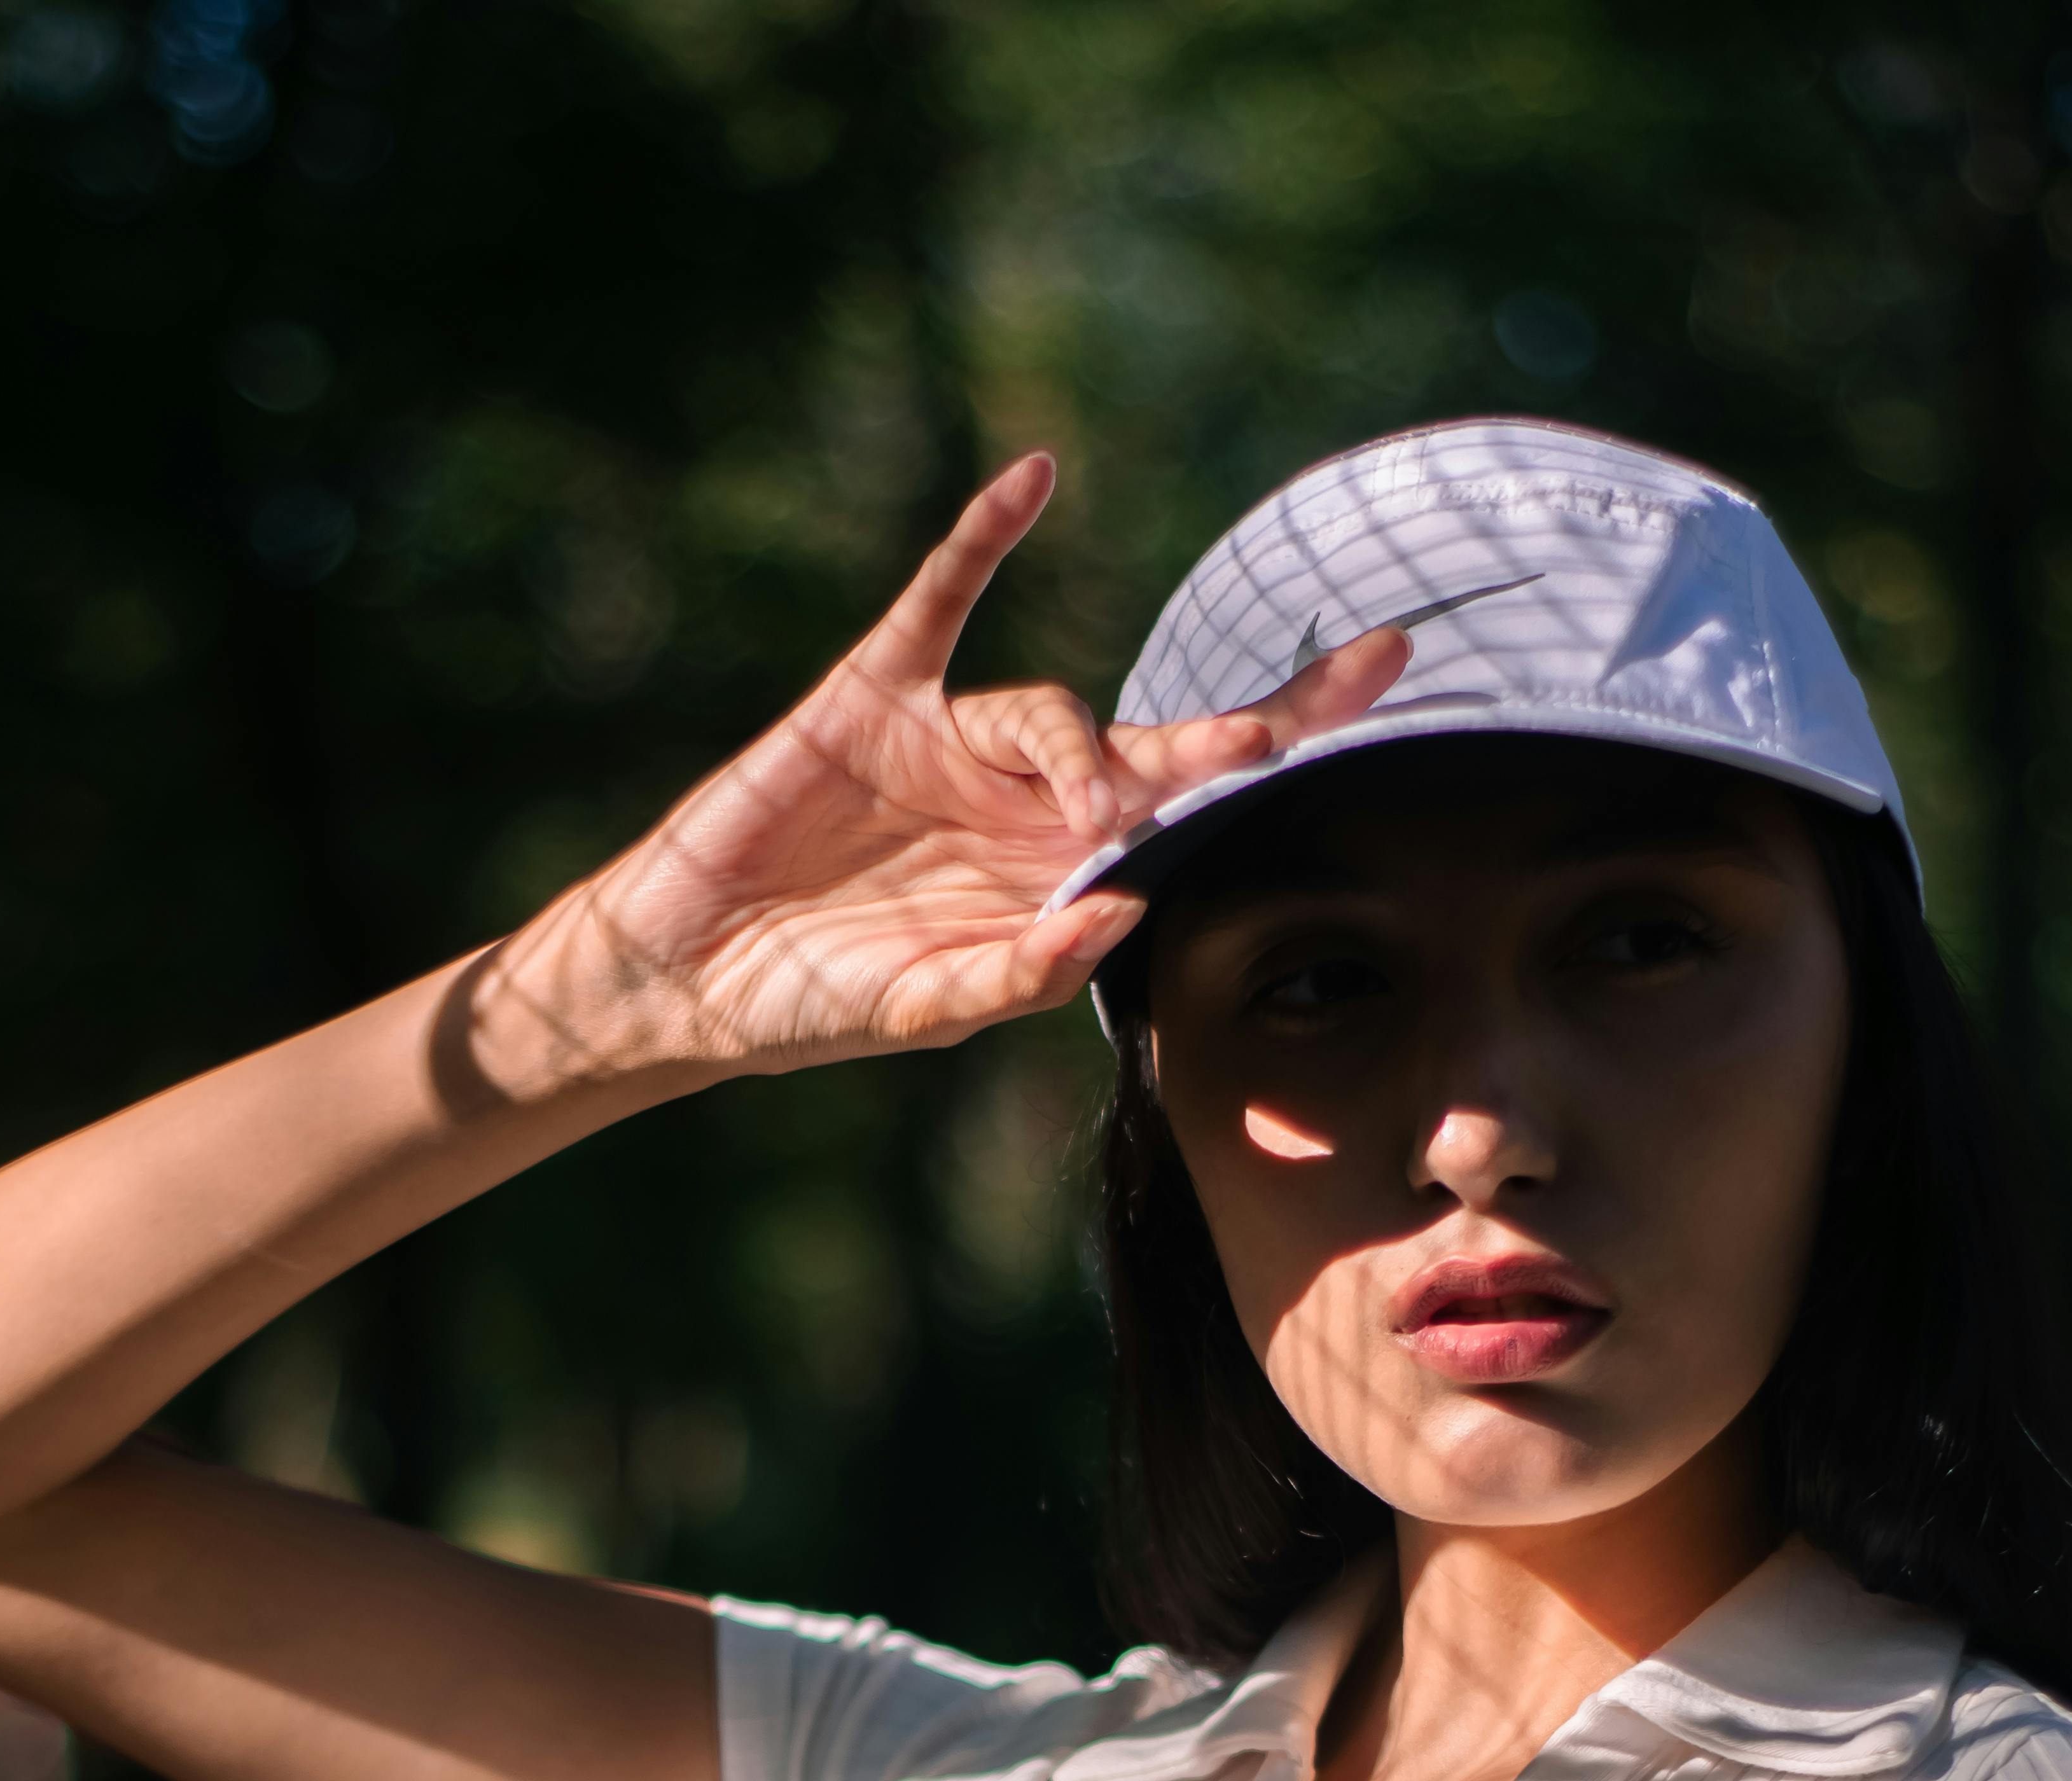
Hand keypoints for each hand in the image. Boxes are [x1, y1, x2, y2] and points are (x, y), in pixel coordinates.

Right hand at [509, 455, 1407, 1081]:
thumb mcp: (930, 1007)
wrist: (689, 971)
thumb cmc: (812, 1003)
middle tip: (1374, 665)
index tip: (1381, 729)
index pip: (1184, 820)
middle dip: (1260, 717)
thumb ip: (1026, 968)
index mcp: (1051, 878)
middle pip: (1163, 745)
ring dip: (1079, 756)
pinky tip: (1032, 482)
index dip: (1274, 775)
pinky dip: (983, 541)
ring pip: (1054, 712)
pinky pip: (942, 602)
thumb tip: (1126, 908)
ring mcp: (952, 745)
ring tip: (1080, 812)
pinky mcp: (874, 696)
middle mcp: (1022, 806)